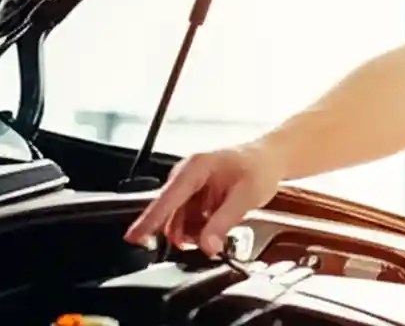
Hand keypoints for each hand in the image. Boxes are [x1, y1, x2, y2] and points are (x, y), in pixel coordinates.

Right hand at [123, 141, 284, 255]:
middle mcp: (187, 174)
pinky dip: (200, 227)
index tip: (134, 238)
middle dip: (185, 233)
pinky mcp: (194, 194)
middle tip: (208, 241)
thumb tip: (207, 246)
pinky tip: (217, 224)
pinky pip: (188, 218)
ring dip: (194, 232)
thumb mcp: (247, 196)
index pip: (166, 198)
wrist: (270, 158)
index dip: (149, 220)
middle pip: (171, 213)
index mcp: (196, 167)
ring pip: (179, 219)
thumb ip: (224, 222)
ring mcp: (189, 184)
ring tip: (219, 229)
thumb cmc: (260, 167)